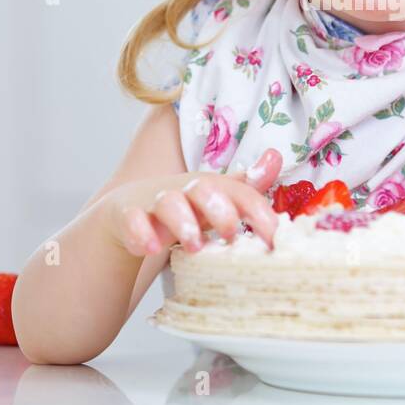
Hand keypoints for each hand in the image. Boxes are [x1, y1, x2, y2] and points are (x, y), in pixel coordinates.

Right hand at [104, 149, 282, 257]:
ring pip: (168, 204)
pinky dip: (140, 232)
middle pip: (203, 189)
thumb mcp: (216, 199)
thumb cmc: (184, 206)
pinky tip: (149, 248)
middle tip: (230, 233)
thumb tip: (275, 157)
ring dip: (183, 223)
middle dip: (219, 209)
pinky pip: (132, 220)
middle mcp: (186, 190)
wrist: (129, 210)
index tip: (273, 236)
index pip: (239, 193)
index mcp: (212, 188)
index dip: (258, 211)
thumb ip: (245, 189)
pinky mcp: (129, 216)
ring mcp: (156, 202)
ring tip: (195, 246)